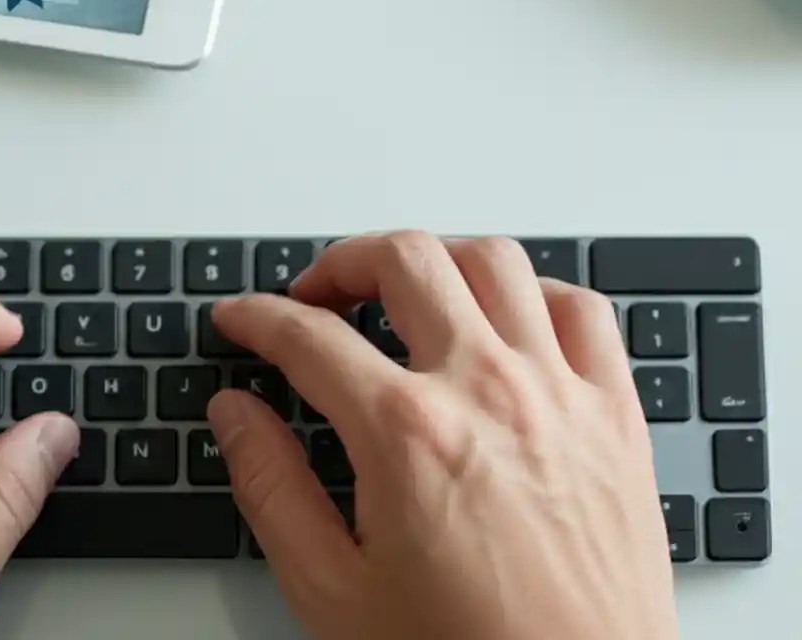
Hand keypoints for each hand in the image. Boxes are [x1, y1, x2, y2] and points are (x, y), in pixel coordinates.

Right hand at [209, 232, 676, 639]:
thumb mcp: (331, 590)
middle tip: (314, 294)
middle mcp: (486, 392)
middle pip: (404, 260)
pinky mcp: (615, 414)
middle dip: (339, 261)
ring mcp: (559, 394)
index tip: (242, 320)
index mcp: (406, 435)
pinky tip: (504, 318)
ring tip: (402, 290)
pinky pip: (580, 308)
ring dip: (435, 259)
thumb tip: (235, 415)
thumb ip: (271, 487)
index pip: (307, 335)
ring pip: (494, 261)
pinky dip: (534, 292)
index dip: (257, 317)